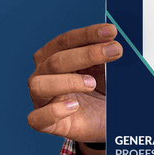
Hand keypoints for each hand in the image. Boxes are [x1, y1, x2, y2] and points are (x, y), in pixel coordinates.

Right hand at [27, 24, 122, 142]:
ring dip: (67, 82)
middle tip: (116, 51)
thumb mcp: (107, 68)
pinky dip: (55, 111)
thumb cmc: (101, 88)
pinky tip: (74, 106)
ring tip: (92, 83)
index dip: (88, 34)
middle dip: (88, 54)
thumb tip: (115, 40)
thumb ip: (106, 53)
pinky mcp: (45, 123)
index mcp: (54, 55)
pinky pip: (37, 118)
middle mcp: (43, 75)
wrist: (105, 118)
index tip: (111, 31)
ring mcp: (41, 99)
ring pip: (39, 86)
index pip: (66, 40)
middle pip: (56, 60)